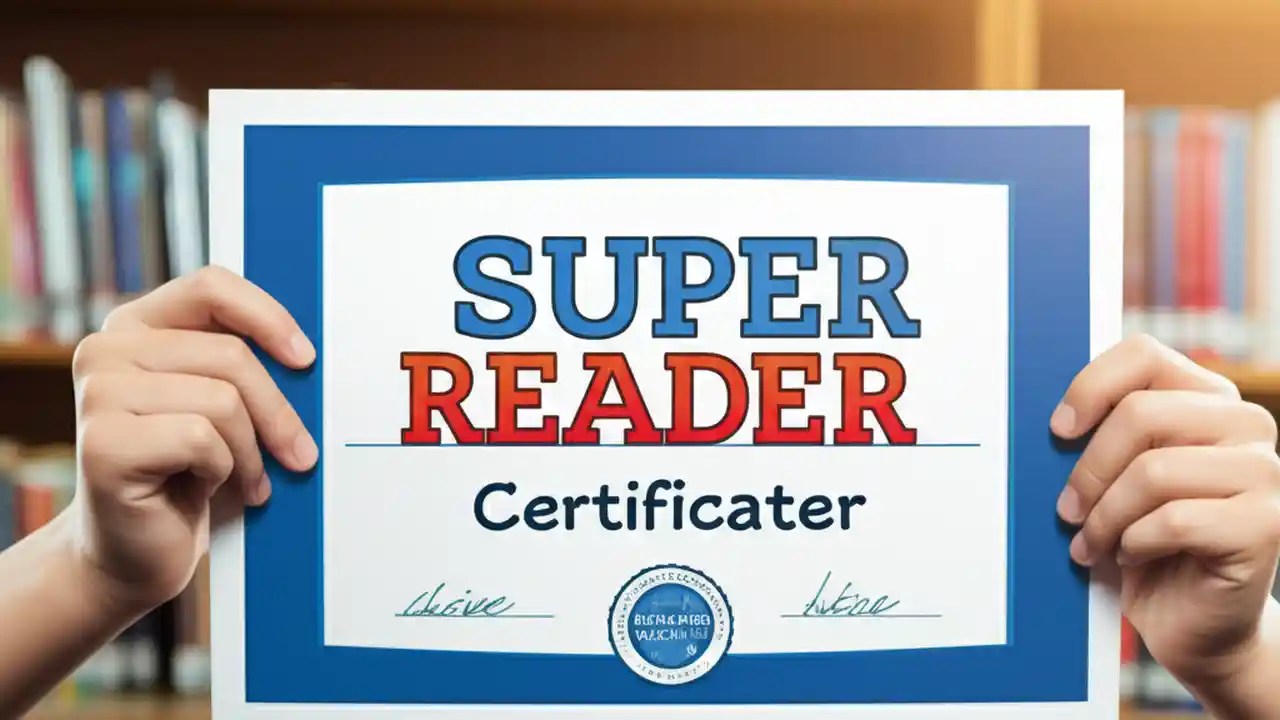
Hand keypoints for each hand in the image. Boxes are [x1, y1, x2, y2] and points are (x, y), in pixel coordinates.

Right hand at [67, 266, 317, 613]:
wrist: (134, 551)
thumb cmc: (187, 474)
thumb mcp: (219, 407)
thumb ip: (241, 367)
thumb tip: (307, 355)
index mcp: (136, 325)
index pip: (211, 286)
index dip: (267, 316)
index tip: (306, 360)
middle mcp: (106, 349)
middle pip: (231, 355)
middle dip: (277, 412)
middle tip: (299, 454)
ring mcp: (96, 394)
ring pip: (222, 400)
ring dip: (250, 450)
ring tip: (246, 478)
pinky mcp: (103, 443)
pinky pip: (201, 438)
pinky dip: (222, 469)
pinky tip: (207, 489)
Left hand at [1052, 334, 1279, 690]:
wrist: (1189, 619)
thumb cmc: (1144, 539)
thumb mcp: (1118, 477)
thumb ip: (1105, 436)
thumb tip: (1054, 419)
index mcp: (1209, 399)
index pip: (1144, 356)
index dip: (1092, 386)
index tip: (1059, 430)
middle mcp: (1248, 425)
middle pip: (1141, 414)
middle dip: (1089, 468)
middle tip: (1066, 509)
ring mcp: (1265, 474)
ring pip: (1154, 471)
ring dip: (1106, 515)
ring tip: (1090, 542)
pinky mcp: (1267, 524)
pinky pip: (1175, 520)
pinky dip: (1135, 542)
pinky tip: (1131, 556)